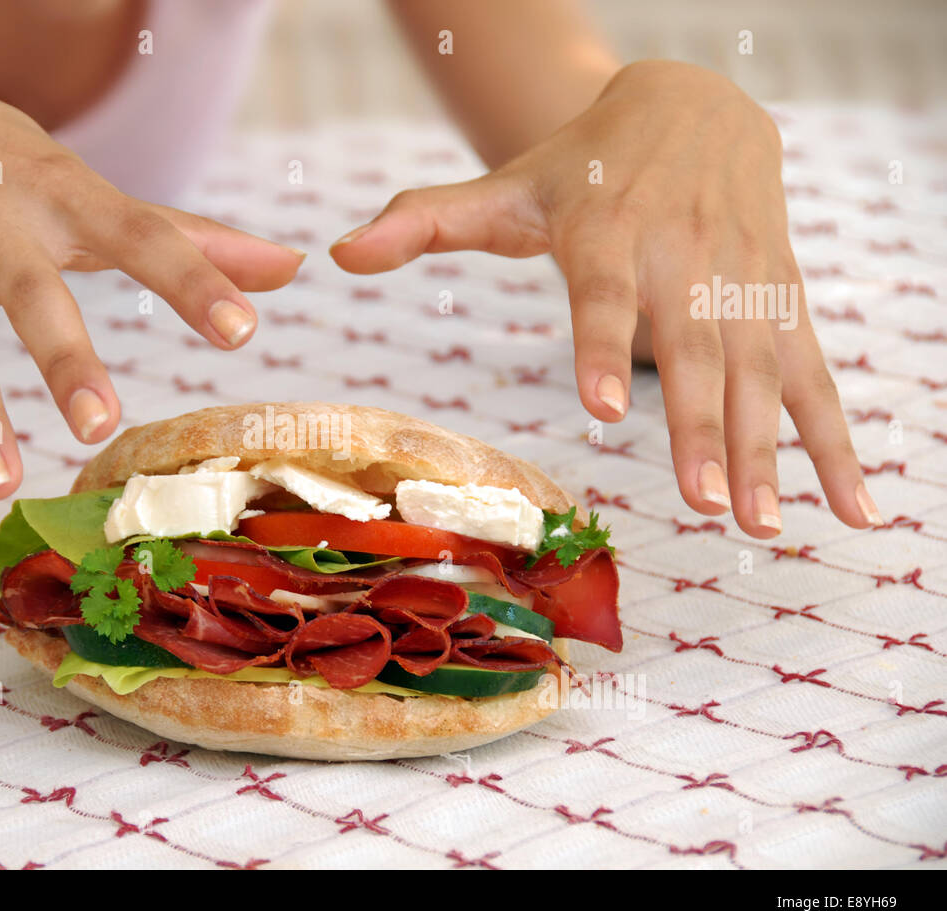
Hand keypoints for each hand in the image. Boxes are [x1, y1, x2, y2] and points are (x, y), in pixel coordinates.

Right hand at [0, 73, 302, 541]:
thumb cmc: (2, 165)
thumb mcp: (86, 186)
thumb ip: (186, 235)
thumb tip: (290, 268)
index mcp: (60, 194)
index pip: (137, 234)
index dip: (190, 281)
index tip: (243, 332)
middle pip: (30, 294)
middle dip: (62, 356)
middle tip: (100, 423)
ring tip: (1, 485)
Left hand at [329, 60, 879, 538]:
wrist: (692, 104)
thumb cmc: (581, 166)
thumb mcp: (505, 188)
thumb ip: (426, 222)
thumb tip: (337, 255)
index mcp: (610, 233)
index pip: (605, 295)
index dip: (604, 347)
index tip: (600, 407)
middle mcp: (685, 260)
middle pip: (695, 349)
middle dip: (701, 428)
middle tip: (703, 503)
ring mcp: (743, 283)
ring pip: (760, 372)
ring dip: (767, 449)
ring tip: (760, 524)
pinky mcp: (783, 300)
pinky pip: (816, 375)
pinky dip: (837, 442)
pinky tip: (855, 506)